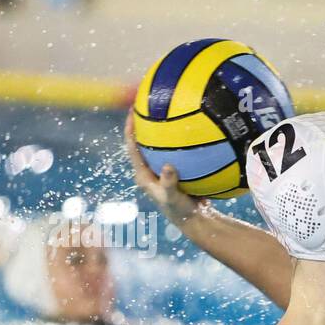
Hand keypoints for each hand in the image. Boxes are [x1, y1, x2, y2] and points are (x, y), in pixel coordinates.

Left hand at [124, 110, 208, 229]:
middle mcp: (149, 170)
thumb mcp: (173, 198)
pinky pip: (175, 151)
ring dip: (161, 130)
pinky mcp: (175, 171)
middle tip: (147, 104)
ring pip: (158, 145)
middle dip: (143, 124)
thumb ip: (169, 183)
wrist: (194, 219)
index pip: (132, 147)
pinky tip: (192, 130)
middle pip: (142, 142)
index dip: (130, 129)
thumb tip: (168, 166)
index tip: (133, 111)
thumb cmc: (180, 210)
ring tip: (168, 111)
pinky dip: (180, 141)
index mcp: (143, 175)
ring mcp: (162, 170)